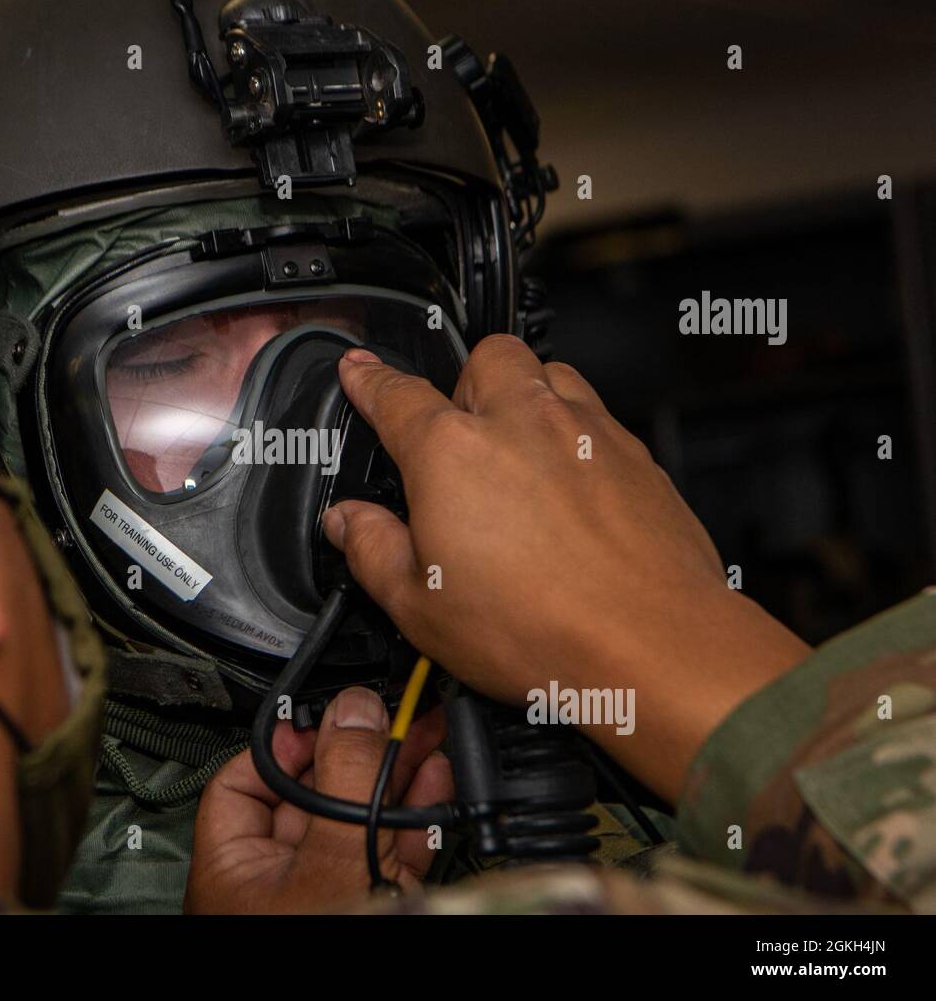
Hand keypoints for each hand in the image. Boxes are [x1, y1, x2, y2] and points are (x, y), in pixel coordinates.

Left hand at [184, 686, 452, 913]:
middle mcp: (280, 880)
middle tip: (395, 709)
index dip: (285, 740)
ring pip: (361, 816)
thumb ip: (343, 782)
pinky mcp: (377, 901)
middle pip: (315, 791)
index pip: (242, 782)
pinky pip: (393, 848)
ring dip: (396, 772)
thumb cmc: (324, 960)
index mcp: (236, 870)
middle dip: (360, 746)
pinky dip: (416, 813)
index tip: (327, 713)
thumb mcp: (330, 861)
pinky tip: (434, 778)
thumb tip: (355, 712)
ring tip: (424, 731)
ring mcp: (332, 890)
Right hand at [322, 337, 809, 800]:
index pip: (395, 394)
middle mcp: (519, 422)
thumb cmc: (540, 629)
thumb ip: (373, 551)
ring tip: (515, 448)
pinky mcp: (635, 454)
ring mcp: (584, 431)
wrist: (650, 643)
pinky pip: (596, 414)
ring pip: (548, 372)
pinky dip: (573, 433)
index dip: (369, 379)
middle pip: (484, 357)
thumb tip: (349, 523)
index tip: (360, 370)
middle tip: (457, 435)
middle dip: (463, 382)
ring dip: (524, 395)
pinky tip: (568, 484)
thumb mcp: (419, 609)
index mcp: (450, 453)